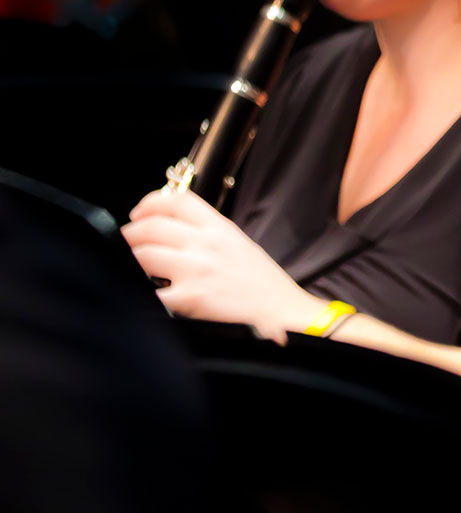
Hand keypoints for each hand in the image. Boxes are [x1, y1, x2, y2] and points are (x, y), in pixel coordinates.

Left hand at [123, 189, 323, 341]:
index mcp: (220, 227)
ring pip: (142, 255)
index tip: (139, 213)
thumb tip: (170, 228)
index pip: (177, 200)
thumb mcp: (238, 243)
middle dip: (130, 233)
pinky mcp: (190, 297)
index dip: (150, 203)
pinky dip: (140, 291)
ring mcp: (196, 269)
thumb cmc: (263, 283)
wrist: (282, 312)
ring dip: (130, 259)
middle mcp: (206, 243)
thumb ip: (207, 232)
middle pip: (151, 226)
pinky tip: (142, 293)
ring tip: (131, 266)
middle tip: (126, 241)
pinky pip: (150, 291)